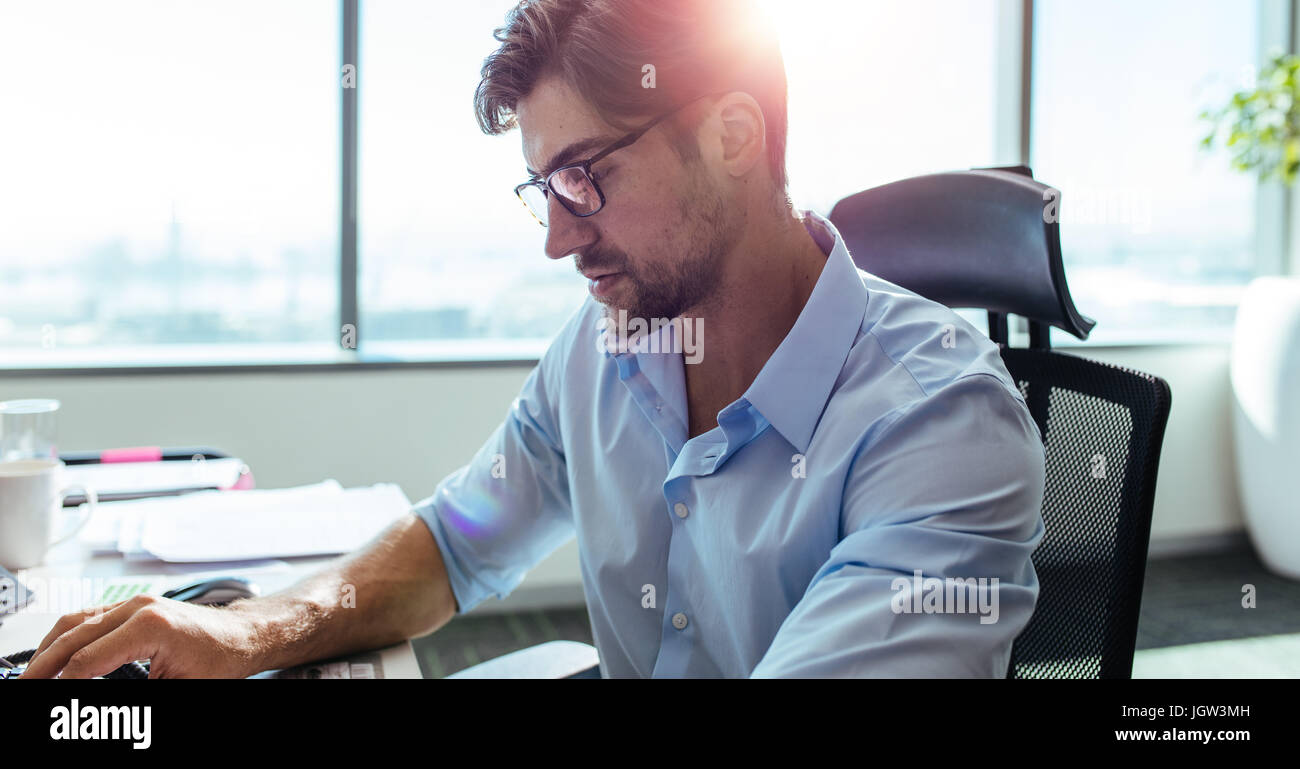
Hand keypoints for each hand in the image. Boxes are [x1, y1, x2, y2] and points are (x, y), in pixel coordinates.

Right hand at [17, 594, 263, 678]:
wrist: (244, 635)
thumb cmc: (222, 659)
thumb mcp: (180, 688)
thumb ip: (136, 698)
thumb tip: (101, 709)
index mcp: (150, 625)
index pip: (89, 658)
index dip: (64, 683)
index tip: (48, 698)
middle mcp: (138, 607)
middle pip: (73, 635)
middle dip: (45, 664)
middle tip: (26, 686)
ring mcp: (135, 602)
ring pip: (76, 621)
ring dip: (50, 647)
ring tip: (34, 674)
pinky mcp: (135, 606)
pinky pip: (89, 617)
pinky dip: (67, 635)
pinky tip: (56, 653)